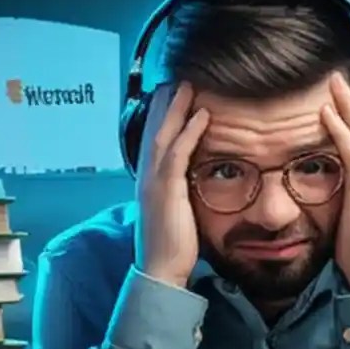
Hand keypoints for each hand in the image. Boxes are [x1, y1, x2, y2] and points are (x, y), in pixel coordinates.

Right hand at [134, 82, 208, 287]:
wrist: (161, 270)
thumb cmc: (173, 245)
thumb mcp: (177, 212)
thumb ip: (181, 194)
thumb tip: (194, 184)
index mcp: (149, 181)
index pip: (154, 140)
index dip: (162, 116)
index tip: (172, 95)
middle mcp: (147, 177)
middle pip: (155, 130)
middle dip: (166, 103)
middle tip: (178, 78)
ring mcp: (154, 182)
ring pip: (164, 135)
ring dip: (177, 108)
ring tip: (189, 85)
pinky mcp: (166, 190)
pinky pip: (178, 154)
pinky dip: (189, 131)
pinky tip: (202, 115)